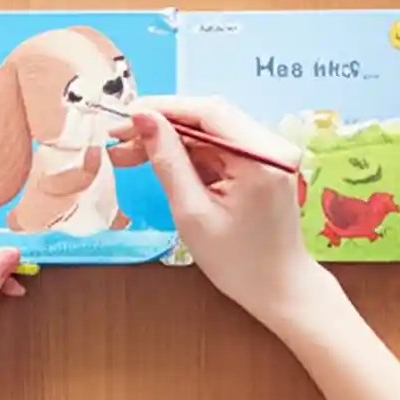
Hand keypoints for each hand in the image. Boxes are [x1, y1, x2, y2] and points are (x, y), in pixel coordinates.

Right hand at [114, 97, 334, 325]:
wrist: (280, 291)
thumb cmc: (238, 263)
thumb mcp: (192, 212)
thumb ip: (168, 160)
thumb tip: (142, 118)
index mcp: (262, 157)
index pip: (208, 112)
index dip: (163, 108)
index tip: (125, 115)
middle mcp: (272, 146)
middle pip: (209, 118)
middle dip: (162, 125)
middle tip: (119, 139)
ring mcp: (269, 153)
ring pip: (210, 133)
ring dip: (170, 140)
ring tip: (128, 154)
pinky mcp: (262, 164)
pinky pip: (219, 148)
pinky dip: (188, 155)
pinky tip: (157, 162)